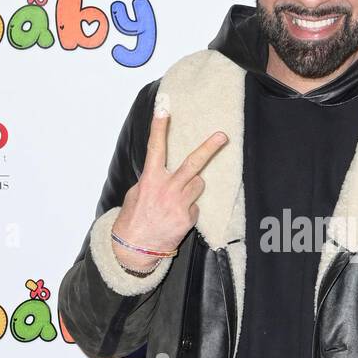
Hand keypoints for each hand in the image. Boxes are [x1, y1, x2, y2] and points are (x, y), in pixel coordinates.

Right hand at [111, 109, 227, 271]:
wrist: (135, 249)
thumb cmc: (134, 219)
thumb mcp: (136, 194)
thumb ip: (152, 180)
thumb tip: (165, 172)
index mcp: (150, 180)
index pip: (156, 148)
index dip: (160, 127)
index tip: (164, 108)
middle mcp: (166, 189)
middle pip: (193, 164)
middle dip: (209, 148)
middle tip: (223, 136)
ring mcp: (179, 204)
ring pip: (198, 185)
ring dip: (192, 188)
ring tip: (176, 200)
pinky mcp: (187, 218)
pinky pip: (195, 207)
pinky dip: (188, 210)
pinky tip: (175, 218)